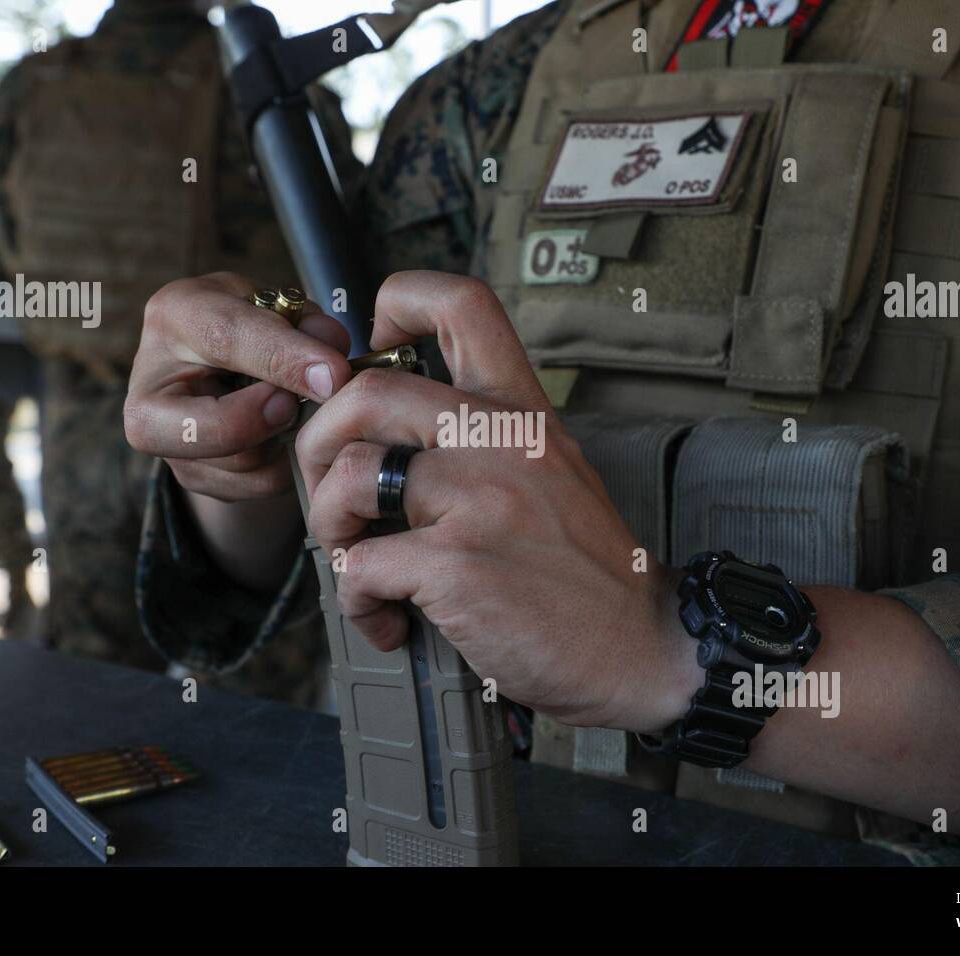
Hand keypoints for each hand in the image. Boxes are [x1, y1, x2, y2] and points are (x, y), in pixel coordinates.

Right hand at [123, 272, 352, 501]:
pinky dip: (284, 462)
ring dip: (285, 437)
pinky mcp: (187, 476)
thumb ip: (306, 326)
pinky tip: (282, 432)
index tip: (334, 374)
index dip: (286, 359)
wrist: (223, 363)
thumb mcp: (278, 304)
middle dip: (270, 420)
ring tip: (291, 405)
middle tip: (299, 402)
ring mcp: (163, 438)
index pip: (226, 339)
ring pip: (246, 461)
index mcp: (174, 316)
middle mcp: (148, 383)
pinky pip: (256, 485)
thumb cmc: (253, 324)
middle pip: (215, 427)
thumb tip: (332, 372)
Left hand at [297, 272, 699, 732]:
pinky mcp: (458, 565)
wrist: (641, 648)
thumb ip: (485, 442)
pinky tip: (386, 619)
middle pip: (367, 390)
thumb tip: (392, 439)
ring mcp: (479, 500)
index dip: (397, 306)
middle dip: (318, 444)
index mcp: (521, 412)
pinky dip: (355, 598)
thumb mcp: (551, 474)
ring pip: (348, 475)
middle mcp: (499, 441)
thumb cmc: (587, 572)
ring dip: (328, 527)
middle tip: (331, 495)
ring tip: (355, 562)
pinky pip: (360, 564)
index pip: (460, 303)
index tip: (374, 354)